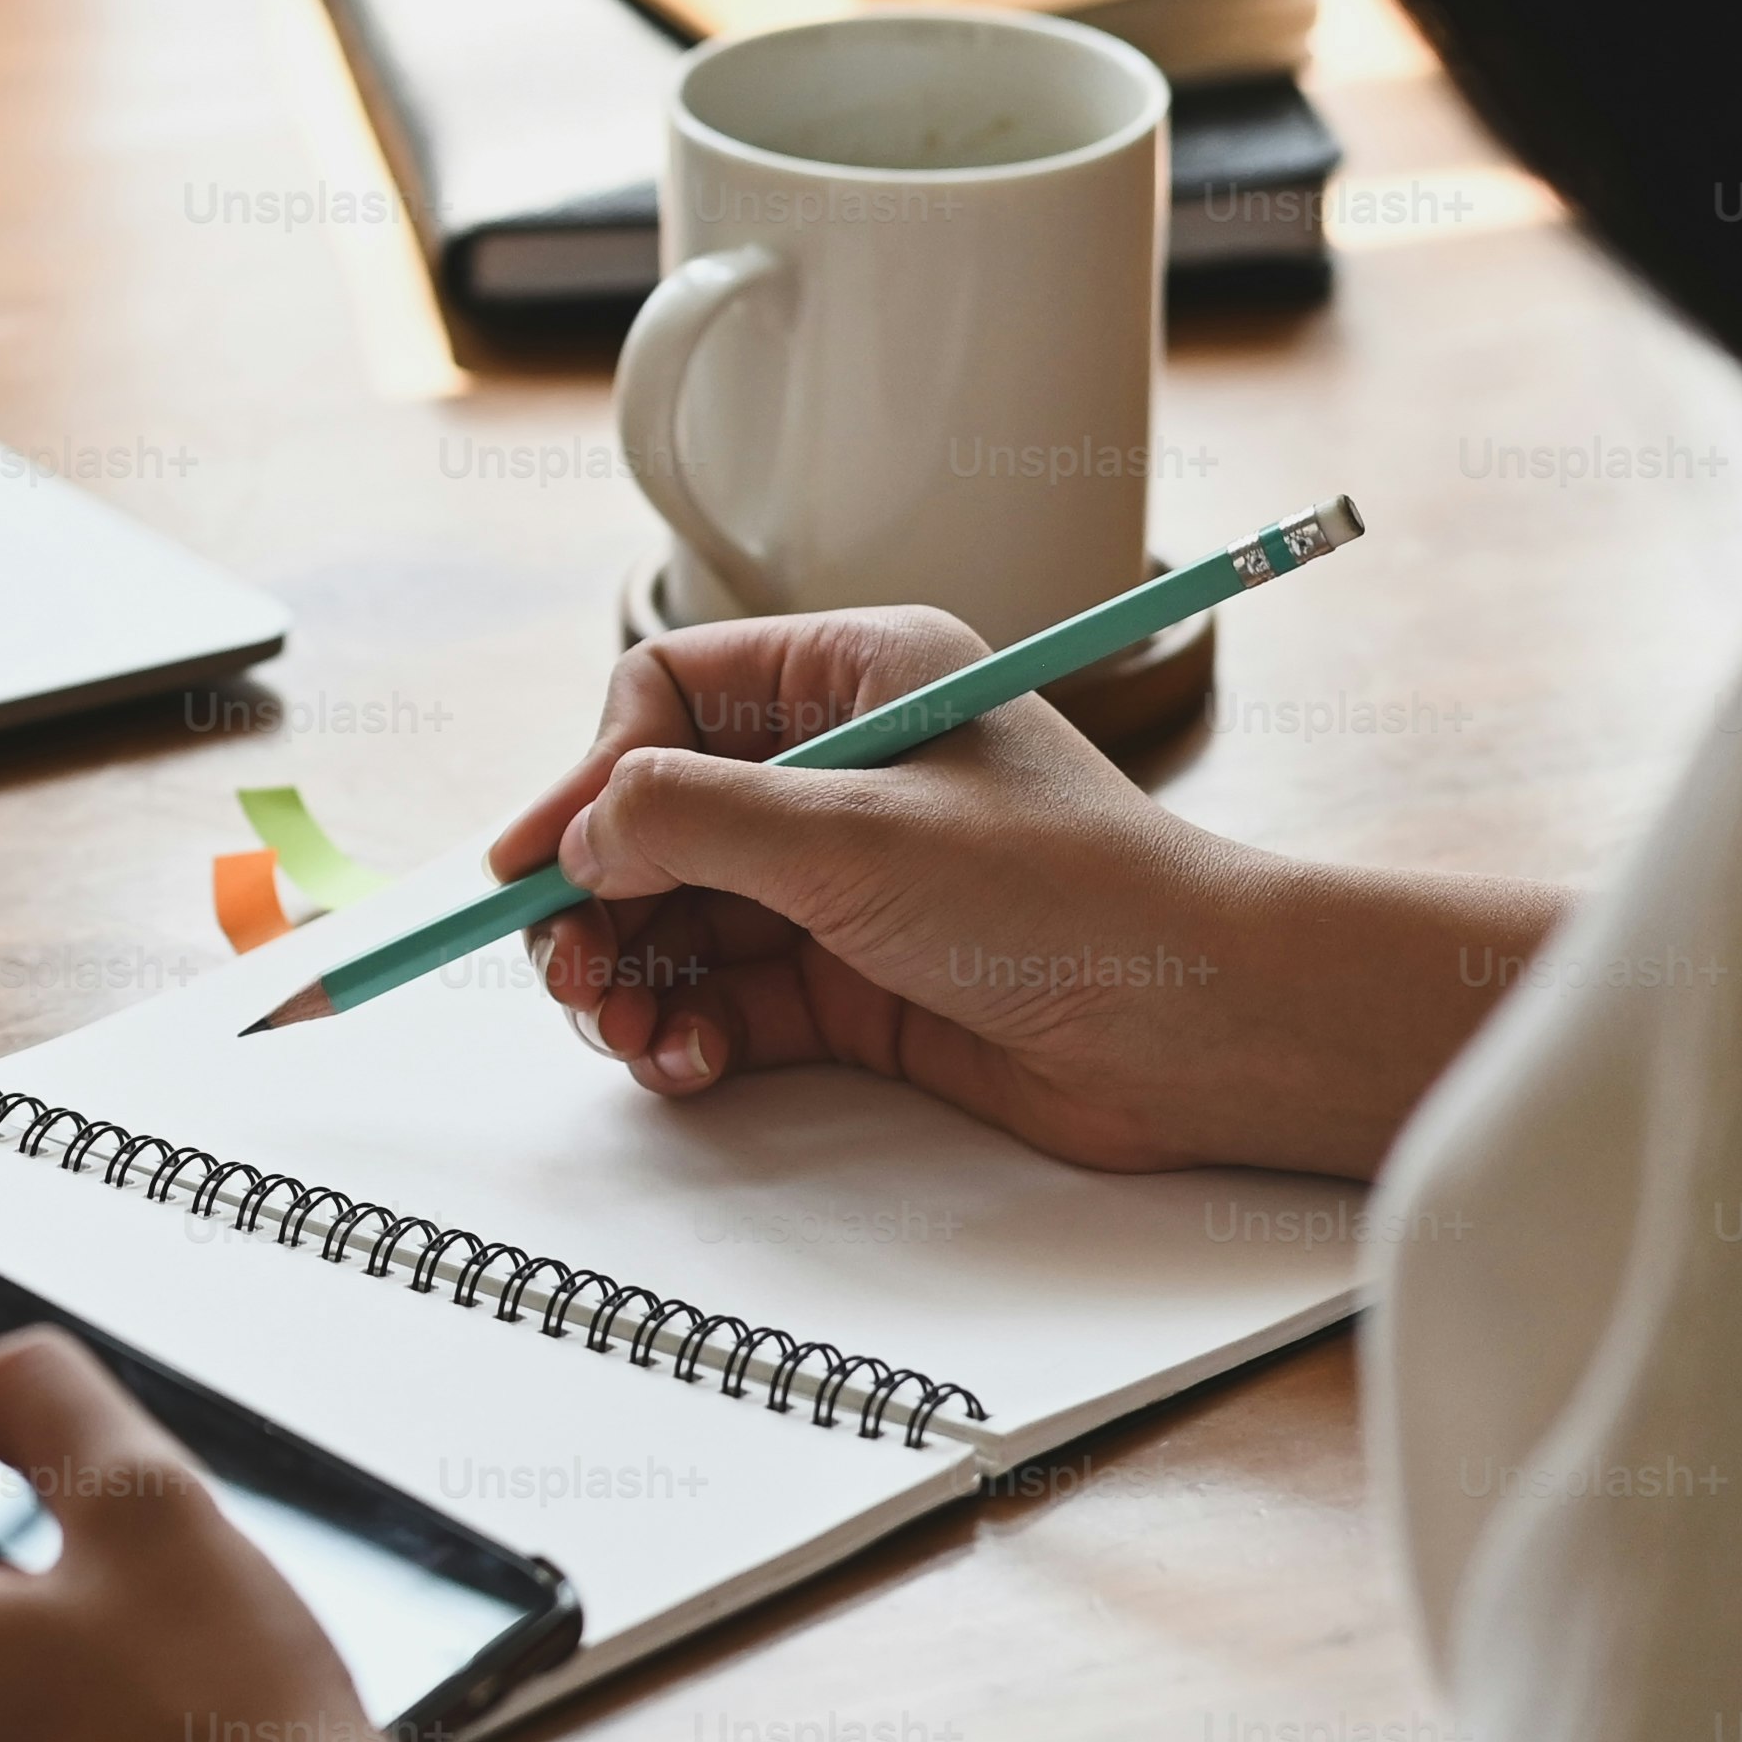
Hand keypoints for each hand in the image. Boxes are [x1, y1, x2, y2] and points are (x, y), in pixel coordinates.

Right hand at [493, 606, 1554, 1181]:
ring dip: (629, 977)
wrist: (1206, 1031)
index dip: (586, 777)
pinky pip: (725, 997)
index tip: (536, 863)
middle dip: (595, 900)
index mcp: (856, 680)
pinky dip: (686, 1032)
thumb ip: (689, 819)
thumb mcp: (854, 834)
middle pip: (652, 820)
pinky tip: (686, 1062)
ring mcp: (846, 881)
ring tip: (626, 1032)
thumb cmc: (1072, 898)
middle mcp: (842, 772)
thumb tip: (577, 837)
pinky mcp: (857, 982)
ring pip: (676, 919)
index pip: (664, 696)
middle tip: (570, 971)